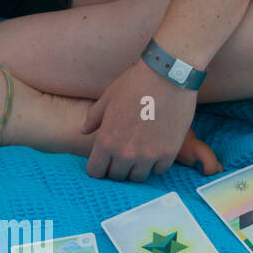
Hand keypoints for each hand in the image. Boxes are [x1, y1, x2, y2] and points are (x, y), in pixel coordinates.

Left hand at [84, 61, 202, 180]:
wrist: (168, 75)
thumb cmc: (135, 83)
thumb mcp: (108, 98)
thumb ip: (93, 118)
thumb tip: (83, 131)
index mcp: (106, 140)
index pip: (96, 171)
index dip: (99, 168)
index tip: (104, 162)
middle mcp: (125, 153)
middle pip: (117, 176)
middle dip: (117, 168)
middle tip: (124, 156)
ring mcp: (148, 155)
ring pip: (138, 177)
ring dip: (137, 168)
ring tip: (141, 153)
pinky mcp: (168, 152)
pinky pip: (159, 169)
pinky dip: (157, 163)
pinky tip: (157, 149)